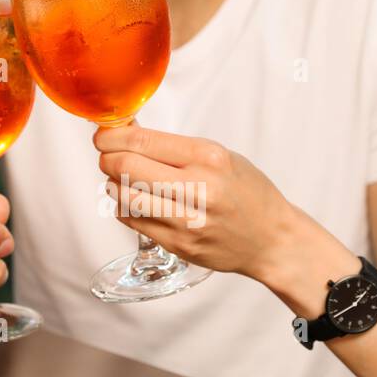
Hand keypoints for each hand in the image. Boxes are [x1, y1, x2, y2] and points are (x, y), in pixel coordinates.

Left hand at [94, 125, 360, 321]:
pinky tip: (132, 200)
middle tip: (106, 155)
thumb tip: (127, 131)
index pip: (142, 141)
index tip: (104, 135)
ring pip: (124, 196)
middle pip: (126, 167)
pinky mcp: (179, 244)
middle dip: (107, 157)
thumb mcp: (220, 156)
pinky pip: (133, 221)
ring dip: (113, 184)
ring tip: (119, 178)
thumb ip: (175, 147)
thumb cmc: (247, 193)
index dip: (112, 136)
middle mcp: (198, 188)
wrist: (272, 239)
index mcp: (209, 157)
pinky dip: (124, 207)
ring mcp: (187, 220)